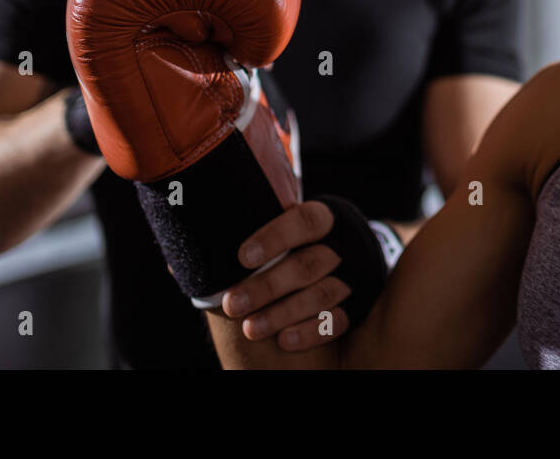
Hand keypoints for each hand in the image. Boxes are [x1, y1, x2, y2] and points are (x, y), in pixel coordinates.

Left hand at [221, 200, 353, 350]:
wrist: (355, 257)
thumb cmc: (304, 241)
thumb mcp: (292, 227)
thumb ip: (259, 234)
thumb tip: (199, 255)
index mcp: (327, 218)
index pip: (305, 221)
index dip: (274, 237)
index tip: (242, 257)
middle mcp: (346, 245)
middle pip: (308, 264)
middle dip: (267, 286)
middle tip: (232, 304)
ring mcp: (356, 276)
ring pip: (322, 294)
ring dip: (283, 313)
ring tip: (250, 329)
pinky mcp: (360, 304)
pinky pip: (338, 320)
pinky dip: (310, 331)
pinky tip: (284, 340)